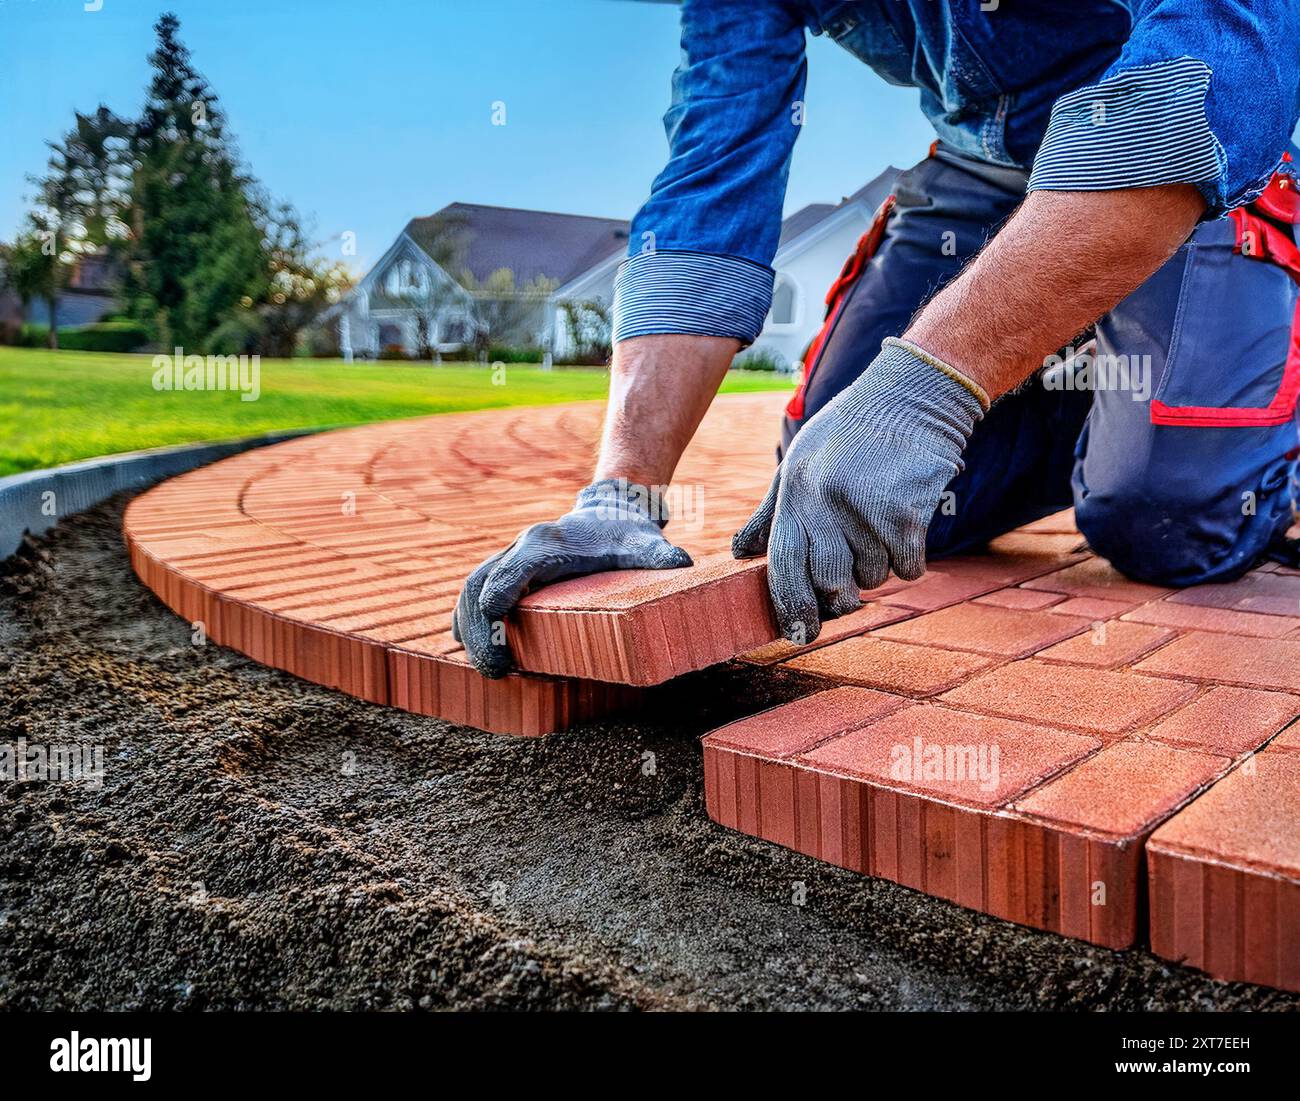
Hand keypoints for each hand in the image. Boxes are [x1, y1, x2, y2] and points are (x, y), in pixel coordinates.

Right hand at [453, 478, 692, 676]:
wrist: (609, 513)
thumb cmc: (625, 534)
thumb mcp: (644, 543)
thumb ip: (659, 554)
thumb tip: (682, 562)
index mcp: (550, 541)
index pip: (518, 564)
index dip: (503, 588)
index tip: (495, 617)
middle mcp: (522, 546)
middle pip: (484, 581)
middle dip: (482, 626)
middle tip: (495, 670)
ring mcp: (510, 557)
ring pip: (472, 588)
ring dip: (470, 628)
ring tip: (488, 668)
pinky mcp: (506, 571)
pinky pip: (475, 591)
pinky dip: (467, 619)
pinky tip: (470, 647)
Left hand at [732, 337, 986, 642]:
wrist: (912, 398)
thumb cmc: (850, 433)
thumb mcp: (799, 463)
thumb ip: (770, 512)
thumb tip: (739, 552)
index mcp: (794, 493)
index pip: (784, 567)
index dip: (792, 607)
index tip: (799, 635)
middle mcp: (824, 504)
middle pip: (830, 584)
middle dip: (842, 594)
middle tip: (852, 581)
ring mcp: (865, 510)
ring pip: (873, 577)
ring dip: (879, 564)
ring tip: (880, 522)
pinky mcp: (906, 514)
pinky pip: (907, 567)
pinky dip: (910, 556)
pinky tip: (906, 520)